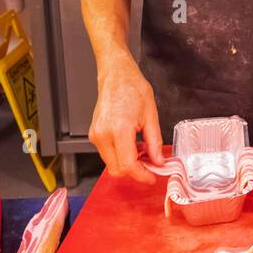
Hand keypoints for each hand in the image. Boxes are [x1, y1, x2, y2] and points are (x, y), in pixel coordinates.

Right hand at [88, 53, 162, 184]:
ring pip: (111, 163)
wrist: (116, 75)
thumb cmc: (132, 88)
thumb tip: (158, 161)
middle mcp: (103, 135)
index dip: (141, 175)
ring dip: (126, 163)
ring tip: (141, 151)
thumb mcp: (151, 115)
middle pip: (117, 169)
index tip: (151, 177)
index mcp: (119, 129)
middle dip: (134, 171)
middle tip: (150, 165)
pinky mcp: (94, 134)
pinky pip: (107, 153)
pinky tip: (131, 145)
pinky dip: (119, 155)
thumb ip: (154, 142)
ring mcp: (95, 135)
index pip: (128, 165)